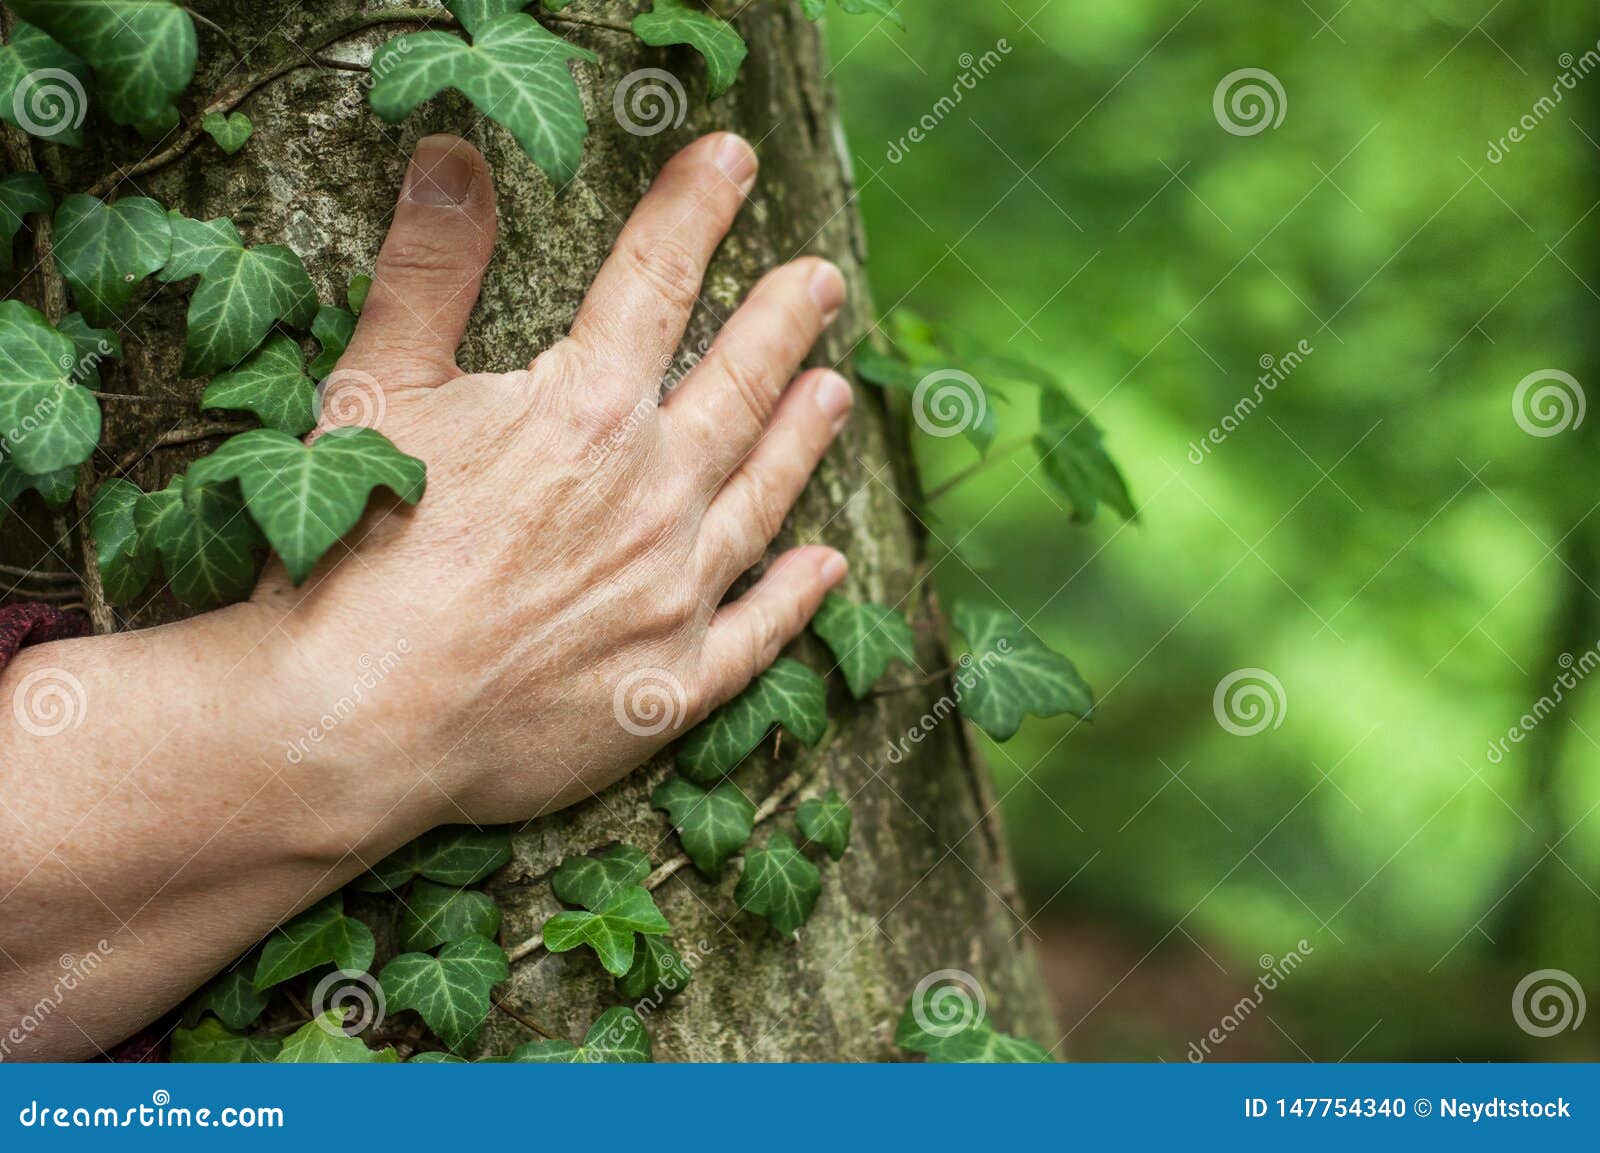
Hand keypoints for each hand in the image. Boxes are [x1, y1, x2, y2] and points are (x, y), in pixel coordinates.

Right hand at [253, 132, 852, 827]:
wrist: (354, 723)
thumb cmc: (354, 554)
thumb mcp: (376, 389)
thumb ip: (428, 270)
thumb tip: (457, 156)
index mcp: (587, 413)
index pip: (654, 280)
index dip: (693, 208)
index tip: (730, 158)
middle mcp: (653, 495)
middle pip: (737, 386)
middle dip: (781, 321)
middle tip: (821, 281)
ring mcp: (673, 594)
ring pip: (761, 496)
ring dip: (803, 439)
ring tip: (835, 392)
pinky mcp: (670, 686)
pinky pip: (756, 631)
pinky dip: (794, 595)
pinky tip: (825, 565)